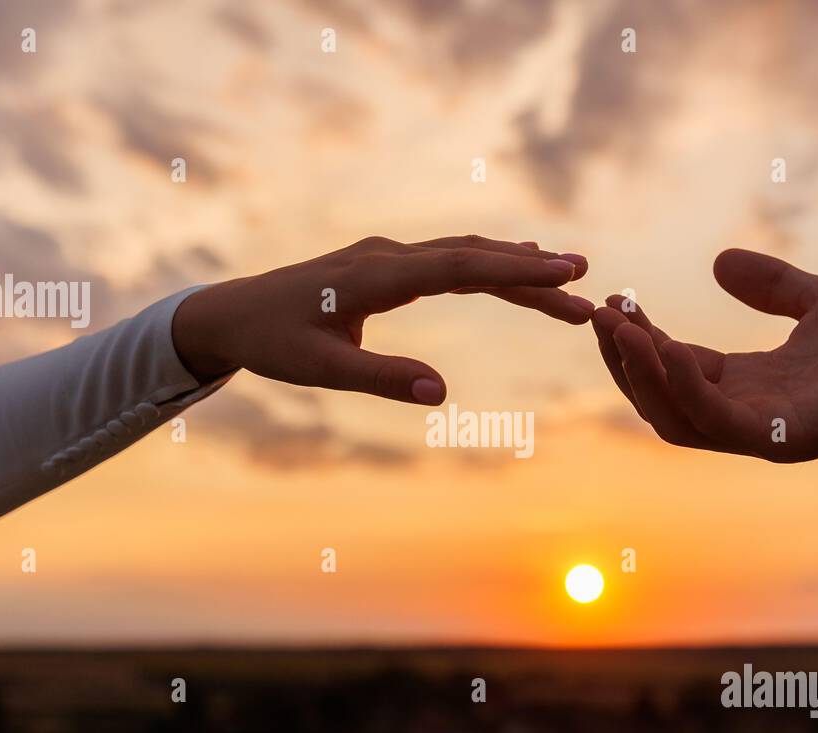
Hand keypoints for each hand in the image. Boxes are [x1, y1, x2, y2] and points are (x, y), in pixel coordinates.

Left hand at [171, 234, 589, 403]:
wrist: (230, 313)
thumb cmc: (272, 343)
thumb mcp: (320, 369)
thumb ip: (380, 378)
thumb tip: (441, 392)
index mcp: (376, 276)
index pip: (461, 267)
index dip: (517, 271)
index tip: (567, 273)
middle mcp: (388, 256)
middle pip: (474, 257)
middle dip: (531, 272)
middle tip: (587, 284)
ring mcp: (388, 257)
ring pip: (464, 255)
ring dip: (514, 266)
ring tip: (568, 279)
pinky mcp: (386, 266)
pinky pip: (448, 260)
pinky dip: (487, 264)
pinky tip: (514, 265)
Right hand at [591, 249, 817, 461]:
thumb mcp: (816, 299)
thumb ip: (769, 287)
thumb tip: (719, 261)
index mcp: (753, 388)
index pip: (675, 372)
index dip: (640, 340)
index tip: (615, 301)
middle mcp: (751, 417)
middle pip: (662, 401)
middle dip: (625, 361)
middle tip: (601, 313)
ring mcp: (766, 434)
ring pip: (677, 418)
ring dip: (641, 374)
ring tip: (617, 326)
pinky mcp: (787, 439)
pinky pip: (717, 421)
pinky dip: (685, 388)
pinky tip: (666, 347)